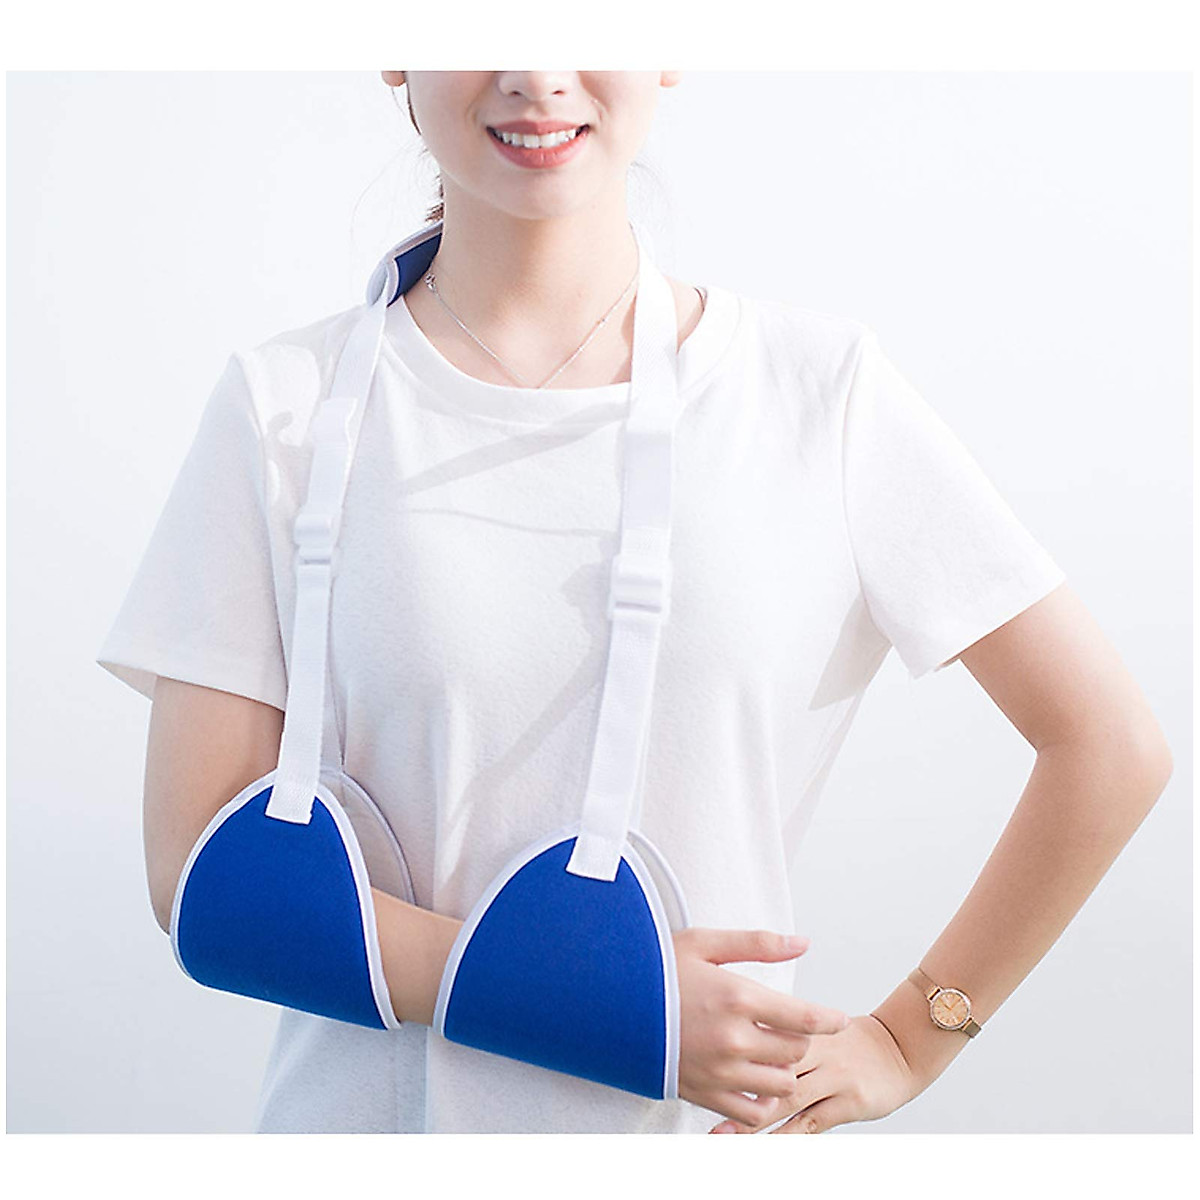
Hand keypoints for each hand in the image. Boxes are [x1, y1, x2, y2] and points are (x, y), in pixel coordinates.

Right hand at [673, 927, 851, 1126]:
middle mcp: (732, 1039)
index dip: (828, 1019)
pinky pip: (752, 1113)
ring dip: (783, 1069)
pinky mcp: (703, 1093)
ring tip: (770, 1051)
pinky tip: (756, 1080)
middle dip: (799, 1038)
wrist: (607, 1001)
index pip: (803, 1018)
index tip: (838, 1019)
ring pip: (780, 1084)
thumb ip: (758, 944)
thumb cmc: (655, 968)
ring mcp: (718, 1071)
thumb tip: (803, 943)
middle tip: (786, 1026)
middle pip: (795, 1052)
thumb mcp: (705, 943)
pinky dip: (764, 1101)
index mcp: (736, 997)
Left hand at [707, 1013, 924, 1133]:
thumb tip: (734, 1033)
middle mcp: (813, 1050)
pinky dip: (784, 1138)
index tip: (693, 1060)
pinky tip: (763, 1147)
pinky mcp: (847, 1103)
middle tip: (698, 1102)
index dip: (728, 1047)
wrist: (900, 1048)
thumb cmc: (849, 1040)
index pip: (760, 1033)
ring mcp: (830, 1078)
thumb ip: (777, 1029)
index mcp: (800, 1026)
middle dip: (730, 1087)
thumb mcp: (813, 1027)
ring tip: (719, 1137)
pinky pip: (810, 1124)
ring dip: (750, 1121)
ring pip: (784, 1100)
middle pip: (765, 1067)